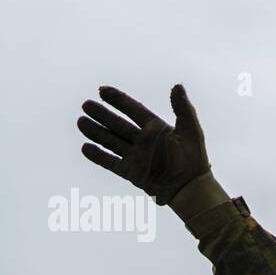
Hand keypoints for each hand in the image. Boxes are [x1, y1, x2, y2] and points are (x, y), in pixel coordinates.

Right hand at [78, 84, 208, 204]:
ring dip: (96, 132)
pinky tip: (85, 147)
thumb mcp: (191, 130)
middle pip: (118, 124)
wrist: (191, 188)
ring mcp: (136, 157)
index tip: (102, 90)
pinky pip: (110, 162)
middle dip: (102, 115)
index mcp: (156, 129)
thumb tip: (177, 85)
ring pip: (111, 141)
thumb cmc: (194, 159)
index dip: (118, 100)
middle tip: (86, 104)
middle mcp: (144, 141)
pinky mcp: (131, 173)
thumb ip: (183, 108)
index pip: (134, 110)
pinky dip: (98, 156)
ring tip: (80, 121)